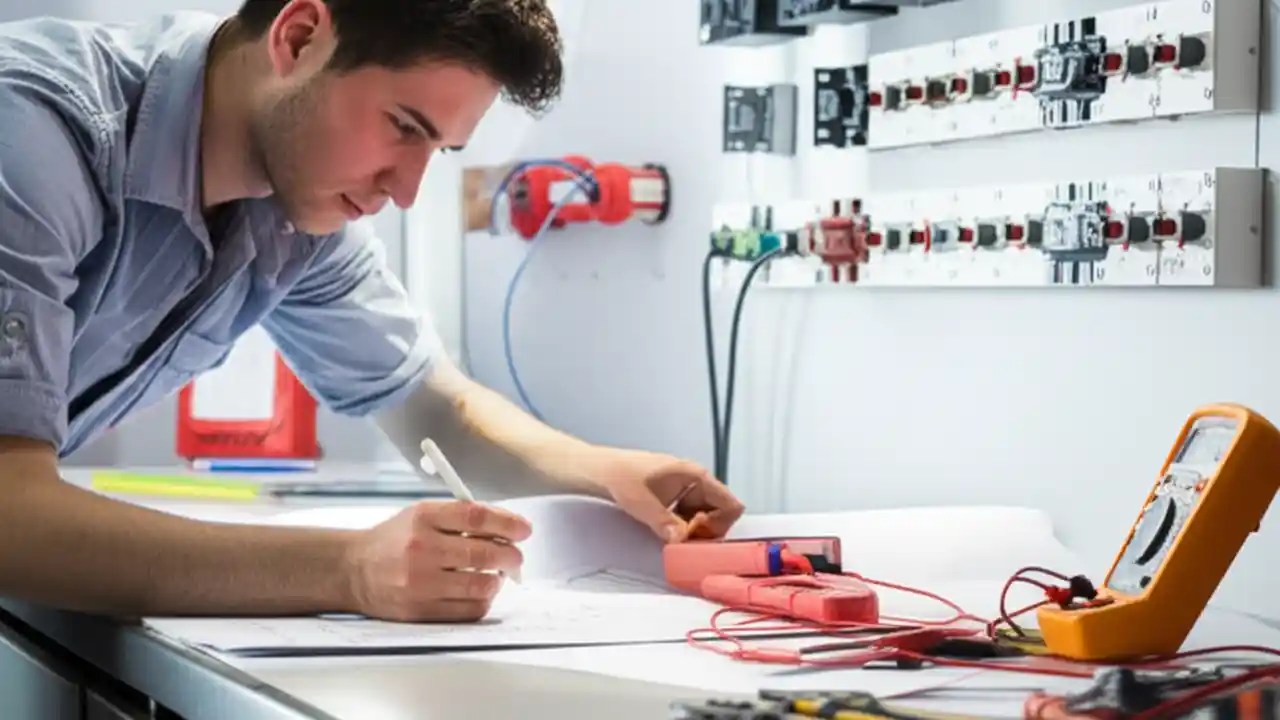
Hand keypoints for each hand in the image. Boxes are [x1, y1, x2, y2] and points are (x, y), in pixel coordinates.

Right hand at [343, 500, 531, 621]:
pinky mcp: (420, 610)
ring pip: (480, 585)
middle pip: (483, 553)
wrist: (353, 570)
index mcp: (422, 518)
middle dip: (510, 555)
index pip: (476, 516)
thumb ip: (461, 517)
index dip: (507, 522)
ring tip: (495, 574)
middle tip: (515, 556)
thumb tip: (507, 528)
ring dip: (497, 579)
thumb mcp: (421, 514)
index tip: (524, 529)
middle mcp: (421, 549)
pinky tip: (479, 591)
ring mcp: (420, 582)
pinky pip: (468, 610)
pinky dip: (483, 600)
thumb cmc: (394, 540)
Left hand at [588, 448, 745, 542]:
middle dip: (707, 531)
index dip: (720, 524)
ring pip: (707, 519)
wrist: (600, 471)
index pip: (730, 503)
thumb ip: (663, 521)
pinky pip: (692, 519)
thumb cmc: (620, 476)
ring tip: (675, 538)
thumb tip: (681, 539)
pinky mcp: (676, 500)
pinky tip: (668, 533)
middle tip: (685, 540)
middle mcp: (696, 482)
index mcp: (695, 475)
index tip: (697, 533)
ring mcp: (687, 491)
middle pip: (721, 514)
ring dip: (695, 532)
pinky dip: (685, 529)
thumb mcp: (641, 501)